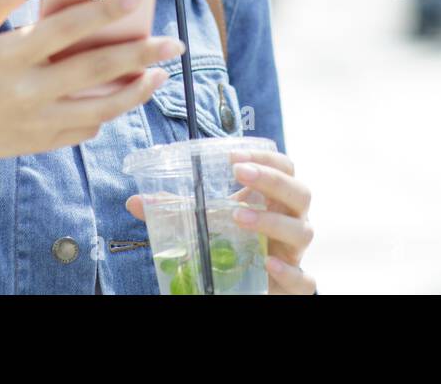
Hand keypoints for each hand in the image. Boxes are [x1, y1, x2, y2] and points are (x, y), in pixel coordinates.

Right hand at [0, 0, 181, 168]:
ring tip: (160, 73)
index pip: (63, 30)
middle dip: (139, 54)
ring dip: (137, 91)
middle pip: (94, 70)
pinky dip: (109, 112)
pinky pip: (86, 129)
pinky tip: (126, 94)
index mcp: (5, 58)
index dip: (100, 12)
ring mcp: (37, 123)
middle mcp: (25, 92)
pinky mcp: (43, 143)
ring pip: (100, 108)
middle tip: (172, 42)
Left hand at [126, 148, 314, 293]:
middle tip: (240, 173)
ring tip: (239, 217)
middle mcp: (291, 221)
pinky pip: (305, 279)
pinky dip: (290, 272)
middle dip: (272, 180)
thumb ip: (178, 210)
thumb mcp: (208, 223)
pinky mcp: (296, 285)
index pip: (284, 167)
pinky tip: (268, 264)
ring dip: (272, 221)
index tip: (231, 154)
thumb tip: (135, 201)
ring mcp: (295, 253)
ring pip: (302, 232)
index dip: (264, 157)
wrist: (251, 286)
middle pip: (300, 193)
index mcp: (273, 199)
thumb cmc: (234, 244)